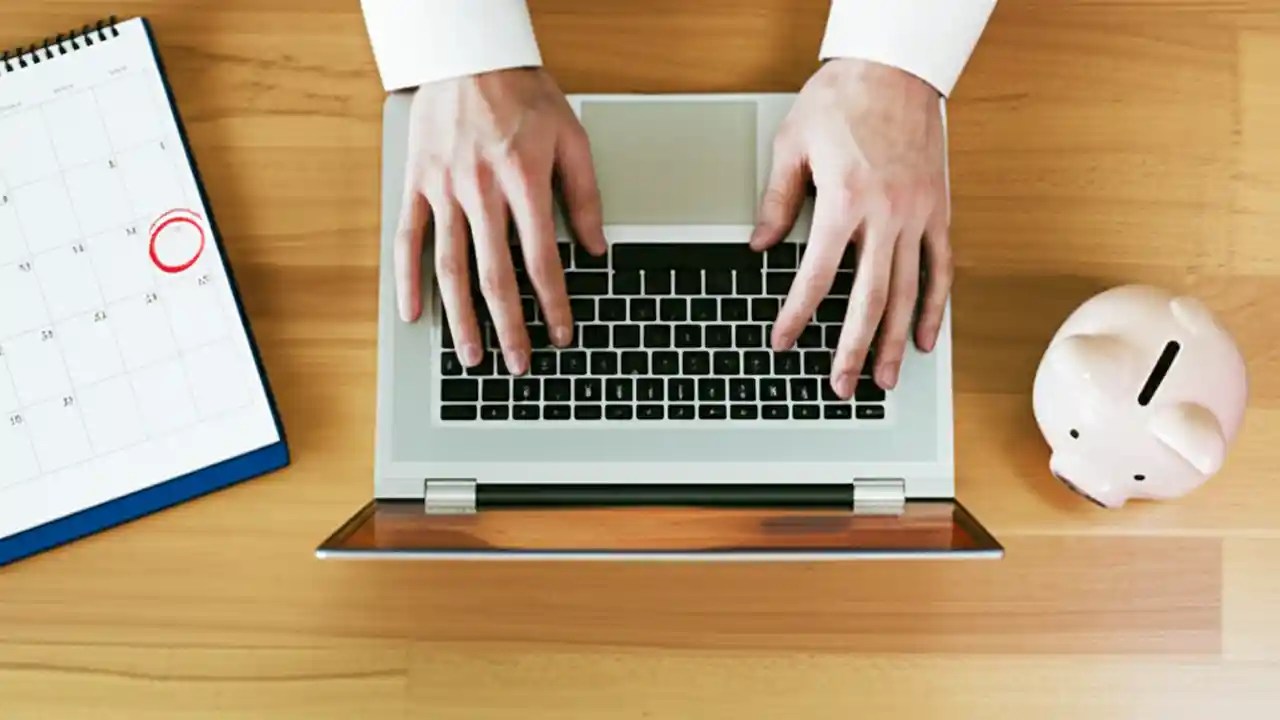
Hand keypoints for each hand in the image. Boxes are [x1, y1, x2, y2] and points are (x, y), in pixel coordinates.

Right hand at [394, 68, 605, 374]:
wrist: (468, 53)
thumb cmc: (522, 92)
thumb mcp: (571, 136)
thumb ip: (584, 195)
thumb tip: (597, 248)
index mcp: (523, 179)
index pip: (541, 259)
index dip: (553, 303)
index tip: (560, 334)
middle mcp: (480, 189)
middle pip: (495, 275)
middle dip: (509, 326)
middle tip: (518, 363)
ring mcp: (443, 188)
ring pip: (450, 267)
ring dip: (461, 318)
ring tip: (471, 355)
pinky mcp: (416, 183)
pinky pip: (407, 238)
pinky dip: (408, 279)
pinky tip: (414, 313)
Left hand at [750, 59, 951, 397]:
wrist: (895, 67)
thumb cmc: (842, 98)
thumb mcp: (792, 144)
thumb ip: (777, 200)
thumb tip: (761, 244)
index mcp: (844, 202)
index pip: (816, 276)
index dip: (798, 315)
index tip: (784, 342)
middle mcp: (886, 216)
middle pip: (868, 300)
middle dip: (853, 349)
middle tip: (841, 384)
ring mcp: (918, 216)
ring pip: (908, 293)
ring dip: (896, 341)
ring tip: (885, 378)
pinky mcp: (939, 210)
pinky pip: (941, 268)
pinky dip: (935, 306)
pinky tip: (927, 337)